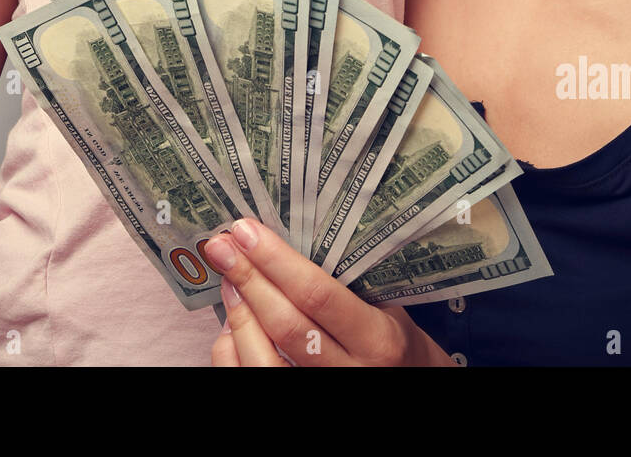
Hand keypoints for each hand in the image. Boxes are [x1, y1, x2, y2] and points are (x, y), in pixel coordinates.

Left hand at [203, 218, 453, 366]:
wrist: (410, 384)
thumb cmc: (394, 340)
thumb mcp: (387, 306)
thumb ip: (344, 282)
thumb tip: (282, 237)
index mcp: (376, 339)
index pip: (317, 294)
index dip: (275, 261)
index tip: (246, 230)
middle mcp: (349, 372)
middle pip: (284, 325)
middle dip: (248, 279)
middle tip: (221, 246)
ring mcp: (321, 390)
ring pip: (262, 359)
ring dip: (238, 313)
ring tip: (228, 278)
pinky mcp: (300, 400)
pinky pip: (250, 378)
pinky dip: (233, 348)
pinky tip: (235, 321)